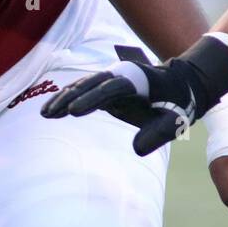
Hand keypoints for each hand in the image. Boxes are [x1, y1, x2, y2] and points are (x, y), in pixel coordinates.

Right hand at [41, 36, 227, 155]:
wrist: (182, 85)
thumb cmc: (178, 104)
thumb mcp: (174, 122)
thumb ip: (158, 134)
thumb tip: (137, 150)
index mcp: (136, 80)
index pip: (109, 89)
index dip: (91, 99)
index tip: (73, 112)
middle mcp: (119, 75)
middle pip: (89, 83)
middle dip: (68, 97)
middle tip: (51, 113)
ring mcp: (110, 80)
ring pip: (81, 85)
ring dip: (62, 97)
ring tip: (45, 114)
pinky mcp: (104, 87)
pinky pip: (81, 90)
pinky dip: (66, 98)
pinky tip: (50, 111)